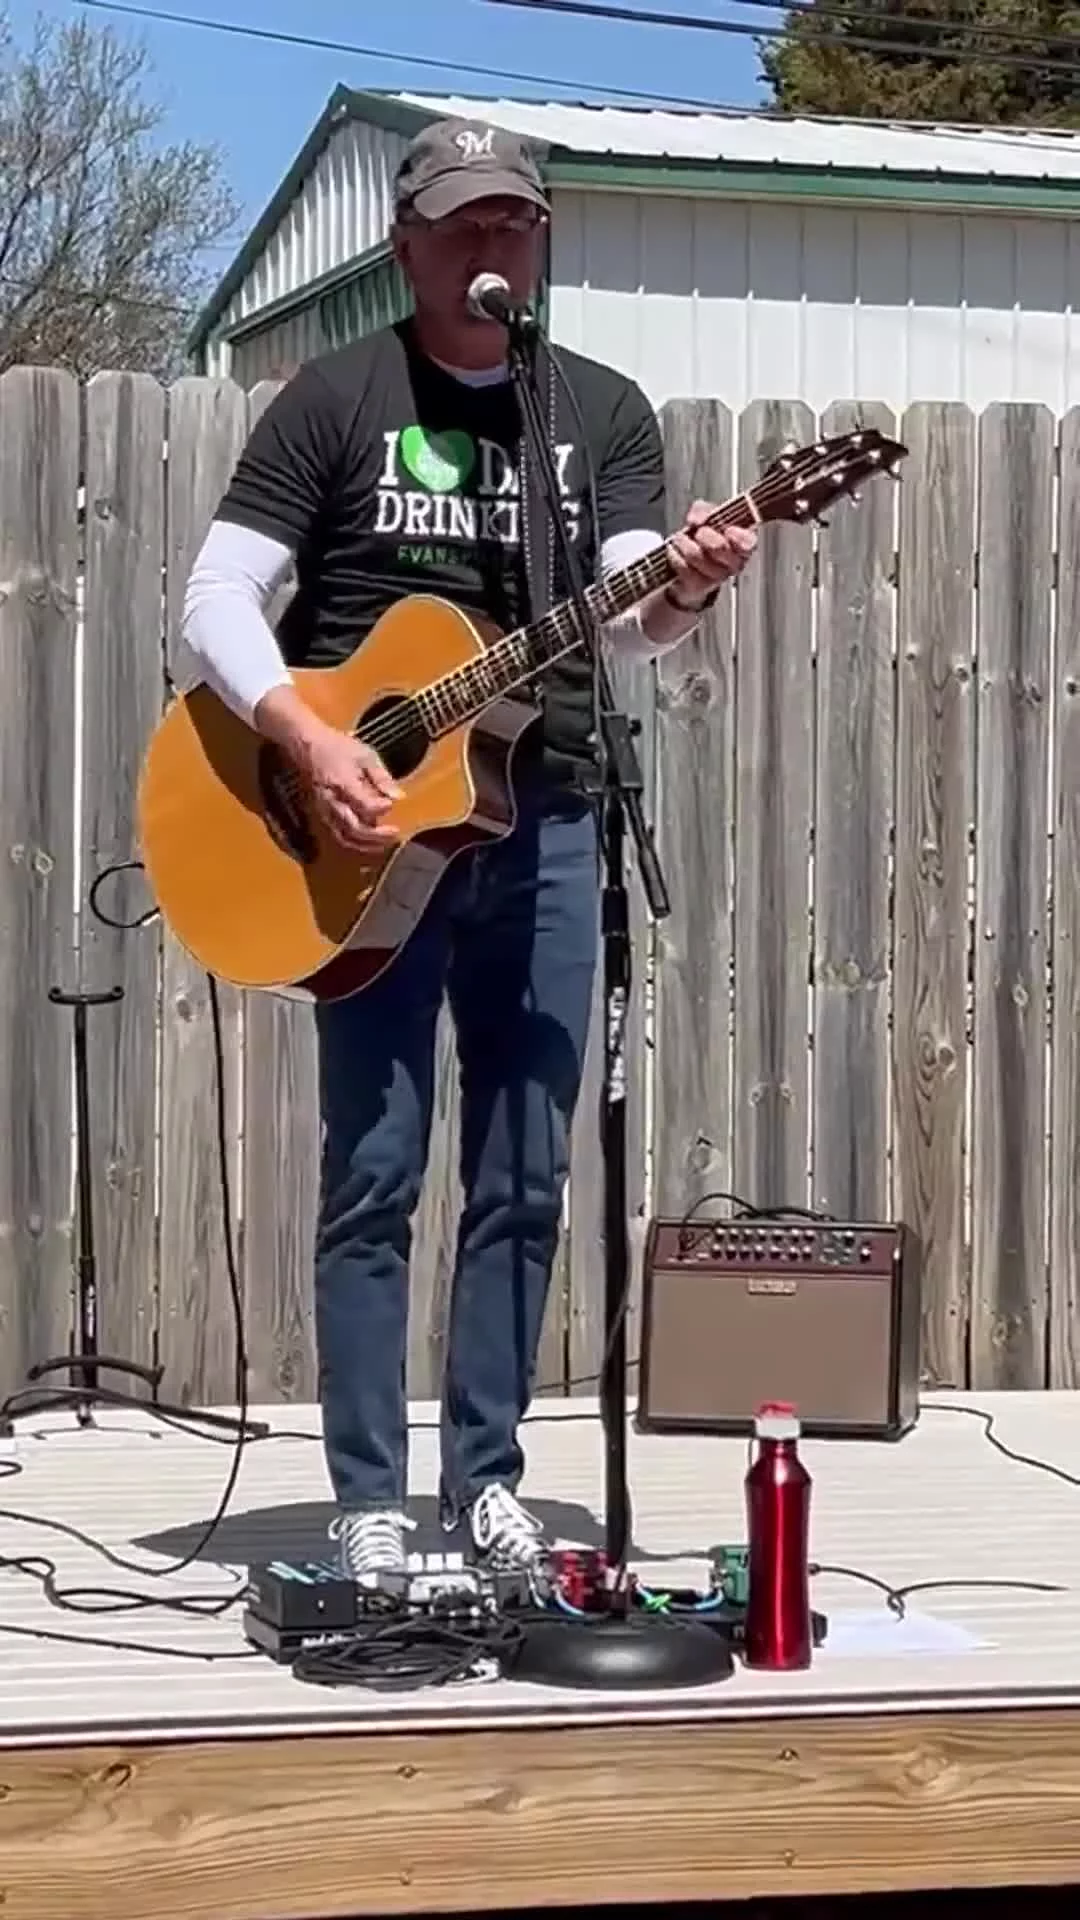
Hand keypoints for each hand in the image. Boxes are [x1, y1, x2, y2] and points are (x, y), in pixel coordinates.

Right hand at [297, 725, 402, 851]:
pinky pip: (339, 836)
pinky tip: (370, 843)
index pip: (364, 804)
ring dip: (367, 845)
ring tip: (385, 843)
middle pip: (355, 828)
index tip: (391, 804)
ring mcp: (325, 812)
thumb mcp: (365, 755)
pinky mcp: (323, 817)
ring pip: (346, 837)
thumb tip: (398, 797)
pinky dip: (356, 844)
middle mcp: (332, 802)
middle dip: (376, 835)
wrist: (308, 748)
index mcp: (343, 783)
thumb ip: (381, 777)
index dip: (379, 808)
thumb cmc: (339, 749)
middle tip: (395, 833)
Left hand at [668, 500, 757, 606]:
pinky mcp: (700, 586)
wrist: (689, 564)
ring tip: (680, 539)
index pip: (748, 542)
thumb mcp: (706, 517)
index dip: (738, 536)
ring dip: (684, 543)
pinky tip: (675, 551)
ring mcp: (717, 577)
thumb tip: (698, 518)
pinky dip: (675, 556)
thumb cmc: (705, 539)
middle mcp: (734, 562)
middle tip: (698, 532)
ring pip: (697, 556)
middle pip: (719, 547)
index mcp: (742, 543)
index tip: (728, 529)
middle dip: (703, 534)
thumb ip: (704, 510)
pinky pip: (684, 568)